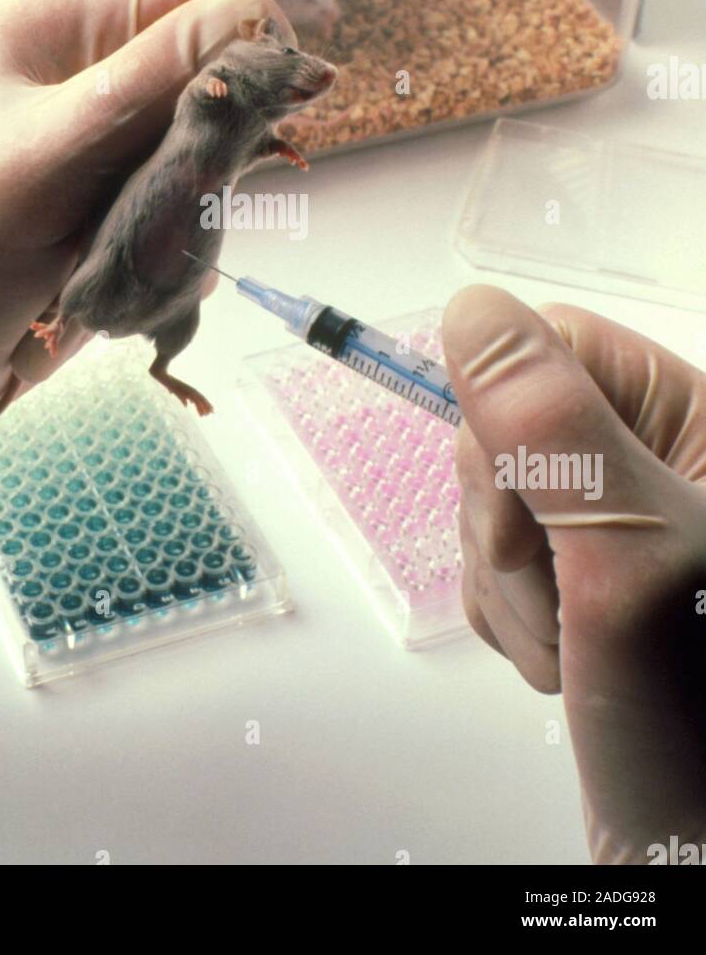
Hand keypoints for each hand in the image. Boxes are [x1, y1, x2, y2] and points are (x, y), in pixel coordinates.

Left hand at [0, 0, 289, 457]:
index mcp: (57, 27)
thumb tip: (252, 24)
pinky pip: (189, 187)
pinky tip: (172, 256)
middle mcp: (88, 71)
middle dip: (226, 115)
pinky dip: (194, 220)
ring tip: (170, 227)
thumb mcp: (46, 155)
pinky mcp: (118, 196)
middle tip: (210, 177)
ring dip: (209, 179)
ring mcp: (105, 137)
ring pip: (208, 130)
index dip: (242, 23)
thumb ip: (145, 84)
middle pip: (209, 57)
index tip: (268, 93)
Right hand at [442, 285, 705, 863]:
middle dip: (504, 529)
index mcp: (688, 419)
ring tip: (572, 645)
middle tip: (566, 598)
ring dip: (504, 585)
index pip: (547, 345)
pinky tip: (558, 656)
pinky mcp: (578, 567)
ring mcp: (611, 516)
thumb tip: (474, 310)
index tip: (527, 515)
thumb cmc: (695, 719)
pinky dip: (503, 612)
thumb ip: (550, 425)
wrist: (692, 848)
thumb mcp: (627, 558)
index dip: (509, 424)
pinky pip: (490, 554)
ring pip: (487, 495)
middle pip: (503, 424)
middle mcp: (650, 458)